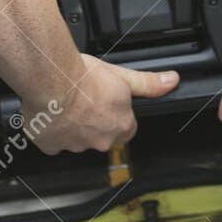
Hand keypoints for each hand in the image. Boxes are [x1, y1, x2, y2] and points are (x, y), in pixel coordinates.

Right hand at [25, 55, 178, 153]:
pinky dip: (52, 131)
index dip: (117, 115)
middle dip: (94, 122)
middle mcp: (100, 141)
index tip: (107, 103)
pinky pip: (54, 142)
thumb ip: (147, 83)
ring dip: (73, 125)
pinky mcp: (52, 146)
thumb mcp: (121, 75)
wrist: (50, 81)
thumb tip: (171, 81)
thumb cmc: (82, 77)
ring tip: (66, 102)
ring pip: (77, 139)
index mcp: (120, 126)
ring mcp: (75, 146)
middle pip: (102, 136)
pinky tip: (51, 113)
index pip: (126, 129)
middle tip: (85, 99)